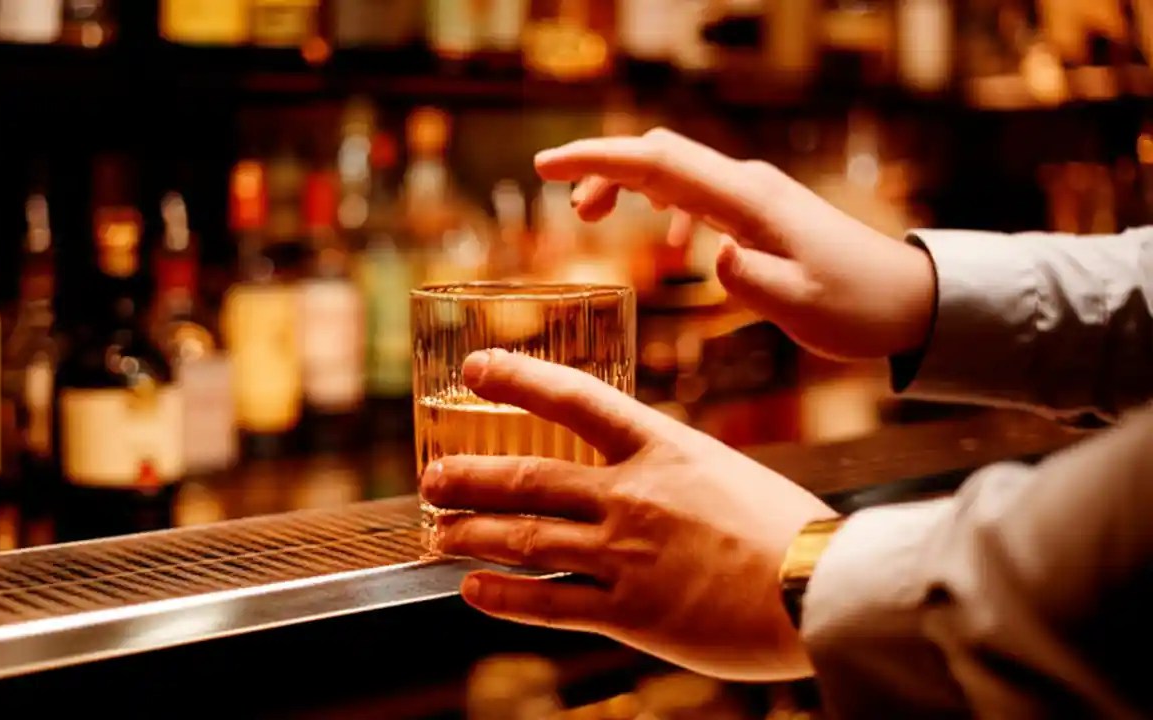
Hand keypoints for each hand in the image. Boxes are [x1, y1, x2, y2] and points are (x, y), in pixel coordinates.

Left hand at [419, 349, 838, 680]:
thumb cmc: (791, 530)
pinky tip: (472, 590)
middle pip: (530, 476)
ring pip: (526, 538)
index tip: (475, 369)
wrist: (826, 587)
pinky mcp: (631, 610)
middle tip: (432, 475)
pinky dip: (504, 597)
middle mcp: (634, 493)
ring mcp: (627, 552)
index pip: (577, 398)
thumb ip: (673, 473)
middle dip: (471, 475)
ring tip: (436, 533)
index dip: (519, 379)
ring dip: (472, 534)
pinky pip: (550, 602)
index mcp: (664, 447)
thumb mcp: (728, 475)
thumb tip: (637, 477)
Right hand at [535, 128, 935, 360]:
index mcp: (747, 201)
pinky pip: (700, 195)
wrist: (911, 301)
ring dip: (630, 187)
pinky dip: (666, 207)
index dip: (596, 161)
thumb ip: (751, 280)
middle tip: (560, 201)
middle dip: (603, 169)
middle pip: (660, 156)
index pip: (658, 165)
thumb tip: (709, 256)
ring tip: (594, 220)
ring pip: (676, 173)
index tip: (546, 166)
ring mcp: (755, 196)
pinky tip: (669, 248)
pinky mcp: (762, 214)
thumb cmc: (857, 306)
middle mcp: (747, 186)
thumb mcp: (801, 305)